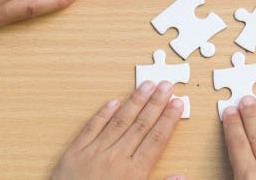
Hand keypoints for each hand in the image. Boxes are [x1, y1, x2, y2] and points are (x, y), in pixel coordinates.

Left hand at [52, 81, 184, 179]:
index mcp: (133, 173)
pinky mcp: (73, 154)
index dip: (168, 119)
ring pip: (119, 121)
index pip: (156, 139)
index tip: (178, 103)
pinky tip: (113, 101)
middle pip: (141, 125)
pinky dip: (102, 114)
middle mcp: (116, 158)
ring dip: (135, 101)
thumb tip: (182, 176)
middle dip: (156, 103)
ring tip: (147, 86)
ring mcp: (94, 153)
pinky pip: (90, 129)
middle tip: (167, 85)